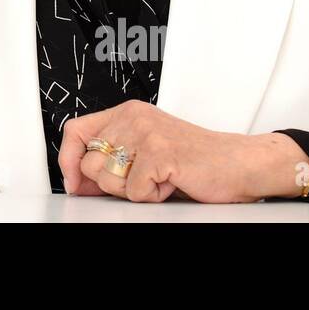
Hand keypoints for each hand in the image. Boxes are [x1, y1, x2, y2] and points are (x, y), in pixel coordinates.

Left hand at [58, 100, 308, 202]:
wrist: (241, 164)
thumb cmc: (198, 161)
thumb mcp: (146, 153)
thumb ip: (112, 159)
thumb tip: (78, 180)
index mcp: (129, 112)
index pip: (76, 130)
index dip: (67, 159)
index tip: (73, 182)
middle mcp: (134, 117)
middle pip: (90, 161)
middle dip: (111, 183)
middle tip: (144, 179)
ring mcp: (146, 133)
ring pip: (108, 177)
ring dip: (133, 190)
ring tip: (160, 178)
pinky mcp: (159, 153)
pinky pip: (134, 191)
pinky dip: (153, 197)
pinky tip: (172, 183)